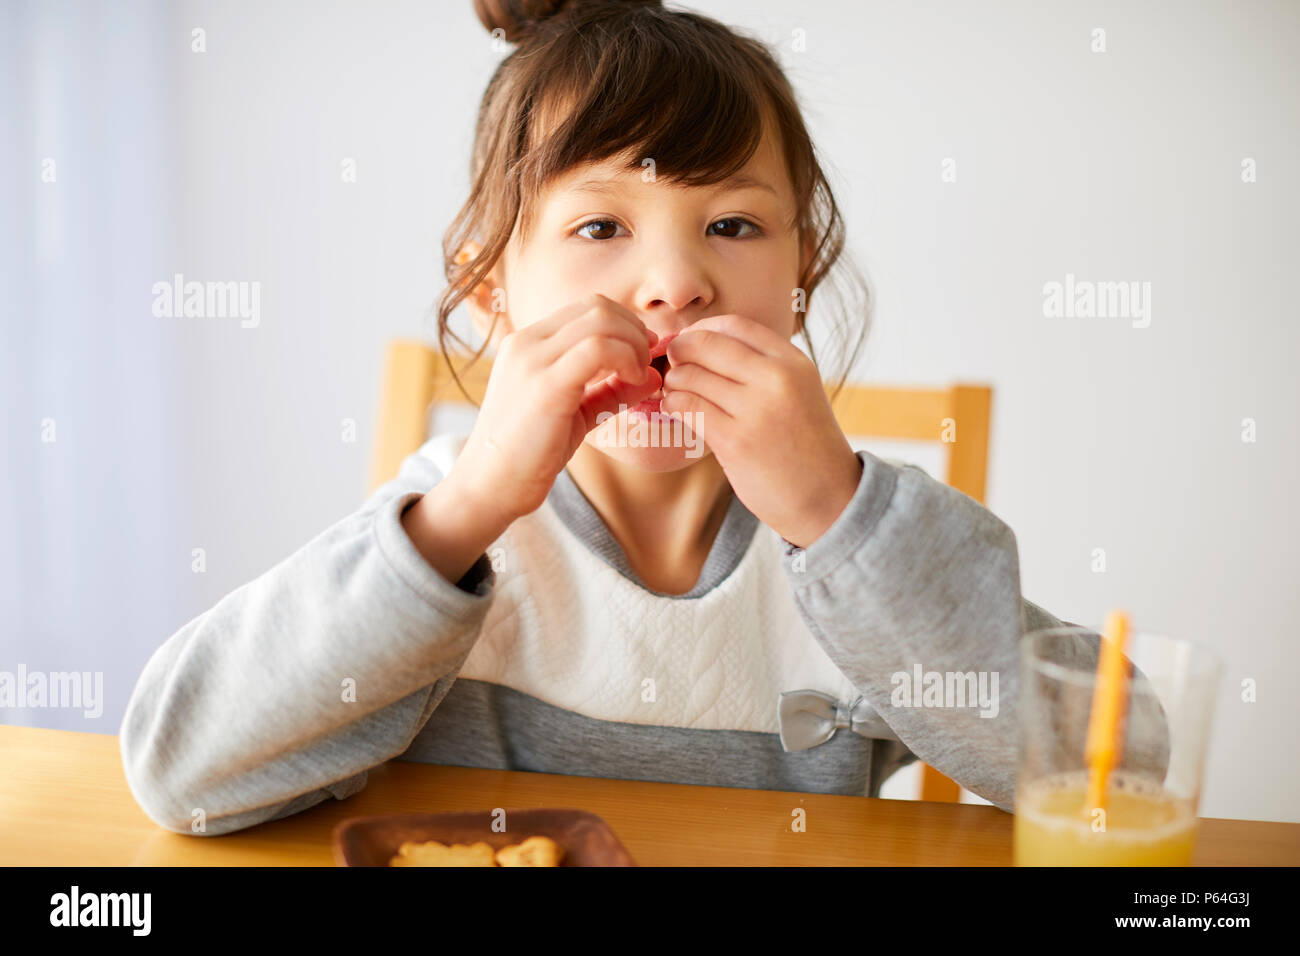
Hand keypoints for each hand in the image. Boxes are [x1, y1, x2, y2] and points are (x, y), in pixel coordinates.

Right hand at [442, 294, 661, 524]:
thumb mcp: (576, 413)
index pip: (587, 308)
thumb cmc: (529, 455)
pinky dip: (627, 358)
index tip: (642, 354)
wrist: (487, 487)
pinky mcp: (546, 384)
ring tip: (639, 375)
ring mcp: (533, 359)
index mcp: (527, 344)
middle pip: (597, 306)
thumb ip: (610, 391)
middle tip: (646, 362)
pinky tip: (633, 381)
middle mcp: (526, 342)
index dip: (625, 324)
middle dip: (634, 329)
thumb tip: (653, 374)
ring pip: (601, 320)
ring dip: (634, 343)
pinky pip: (599, 349)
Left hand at [661, 314, 862, 547]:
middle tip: (672, 362)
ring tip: (675, 390)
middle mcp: (777, 379)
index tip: (690, 342)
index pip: (735, 325)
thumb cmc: (807, 446)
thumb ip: (763, 366)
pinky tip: (675, 409)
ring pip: (691, 376)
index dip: (703, 329)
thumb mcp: (800, 391)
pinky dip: (673, 403)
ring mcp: (756, 410)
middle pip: (707, 344)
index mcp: (794, 362)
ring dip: (674, 380)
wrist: (830, 498)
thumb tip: (706, 344)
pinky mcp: (735, 441)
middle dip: (680, 350)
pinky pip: (688, 407)